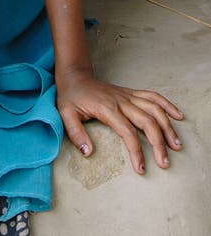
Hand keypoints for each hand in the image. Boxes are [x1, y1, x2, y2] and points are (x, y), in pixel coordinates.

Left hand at [56, 68, 183, 174]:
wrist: (75, 75)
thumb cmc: (71, 96)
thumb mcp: (65, 114)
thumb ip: (75, 133)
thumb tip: (88, 153)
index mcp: (107, 109)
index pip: (127, 131)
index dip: (136, 151)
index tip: (141, 168)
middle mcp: (121, 101)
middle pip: (147, 121)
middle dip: (158, 143)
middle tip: (165, 163)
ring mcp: (128, 96)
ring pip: (154, 108)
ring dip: (167, 126)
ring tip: (177, 145)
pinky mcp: (131, 93)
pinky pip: (153, 96)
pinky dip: (167, 105)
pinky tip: (178, 116)